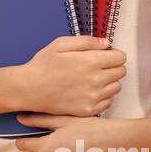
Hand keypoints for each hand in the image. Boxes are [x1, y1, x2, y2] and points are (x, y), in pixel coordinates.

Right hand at [4, 35, 125, 116]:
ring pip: (117, 87)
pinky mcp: (89, 110)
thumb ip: (87, 41)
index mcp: (91, 62)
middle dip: (112, 66)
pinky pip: (108, 102)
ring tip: (92, 79)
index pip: (121, 57)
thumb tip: (106, 43)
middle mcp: (96, 81)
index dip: (113, 54)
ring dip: (109, 81)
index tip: (104, 55)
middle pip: (121, 72)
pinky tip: (89, 91)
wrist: (29, 89)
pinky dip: (103, 96)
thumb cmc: (43, 65)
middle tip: (96, 66)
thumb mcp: (61, 44)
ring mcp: (93, 97)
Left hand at [13, 113, 137, 151]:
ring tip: (54, 149)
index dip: (25, 139)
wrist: (114, 143)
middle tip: (40, 142)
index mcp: (46, 149)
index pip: (22, 146)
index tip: (29, 135)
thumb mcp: (63, 120)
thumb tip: (21, 119)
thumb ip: (38, 120)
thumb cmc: (91, 130)